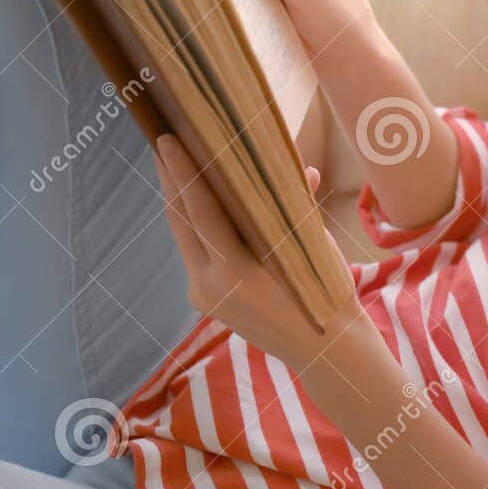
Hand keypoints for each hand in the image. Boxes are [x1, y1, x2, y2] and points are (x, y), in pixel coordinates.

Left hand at [154, 134, 365, 368]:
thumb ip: (297, 208)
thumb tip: (301, 169)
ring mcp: (203, 295)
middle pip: (181, 222)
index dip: (184, 173)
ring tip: (171, 160)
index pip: (202, 212)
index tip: (167, 140)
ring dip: (177, 198)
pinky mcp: (203, 300)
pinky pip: (194, 252)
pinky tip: (192, 198)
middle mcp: (211, 286)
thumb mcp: (312, 247)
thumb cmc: (324, 293)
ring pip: (183, 236)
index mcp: (237, 274)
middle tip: (163, 138)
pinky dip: (193, 223)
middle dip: (170, 178)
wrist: (324, 350)